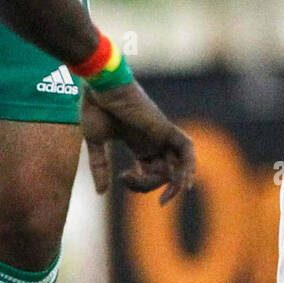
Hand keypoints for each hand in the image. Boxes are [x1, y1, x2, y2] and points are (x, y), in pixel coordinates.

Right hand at [81, 83, 195, 205]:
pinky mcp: (164, 127)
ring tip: (166, 197)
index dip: (141, 185)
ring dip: (176, 183)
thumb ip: (100, 167)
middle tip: (127, 180)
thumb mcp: (94, 142)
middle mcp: (152, 139)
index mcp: (138, 142)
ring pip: (178, 164)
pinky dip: (190, 165)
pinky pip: (186, 147)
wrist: (101, 85)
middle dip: (149, 186)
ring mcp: (160, 133)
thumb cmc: (95, 106)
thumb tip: (101, 193)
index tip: (121, 179)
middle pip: (164, 172)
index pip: (150, 171)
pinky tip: (185, 183)